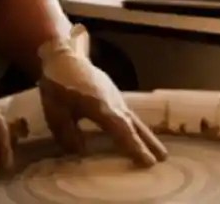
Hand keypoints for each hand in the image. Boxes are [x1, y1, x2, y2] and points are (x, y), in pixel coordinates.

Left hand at [38, 25, 167, 166]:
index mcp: (101, 108)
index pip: (122, 131)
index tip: (149, 162)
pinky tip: (138, 132)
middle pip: (135, 125)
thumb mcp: (56, 113)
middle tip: (163, 158)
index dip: (135, 147)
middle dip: (149, 142)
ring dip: (147, 134)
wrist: (64, 57)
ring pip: (134, 118)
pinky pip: (128, 112)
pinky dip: (136, 125)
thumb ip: (67, 134)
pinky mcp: (112, 93)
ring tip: (159, 150)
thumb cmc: (58, 85)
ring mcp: (115, 96)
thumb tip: (80, 151)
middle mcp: (113, 102)